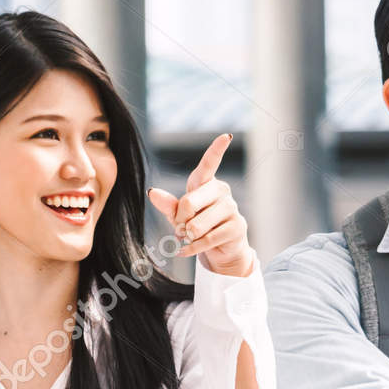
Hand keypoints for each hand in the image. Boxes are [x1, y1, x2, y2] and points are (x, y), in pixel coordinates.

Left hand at [148, 133, 254, 277]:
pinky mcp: (237, 227)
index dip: (216, 150)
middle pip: (189, 204)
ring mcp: (232, 208)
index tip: (226, 137)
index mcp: (206, 183)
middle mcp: (222, 190)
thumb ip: (168, 204)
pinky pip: (206, 239)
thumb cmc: (197, 225)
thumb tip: (152, 192)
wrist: (220, 248)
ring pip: (197, 225)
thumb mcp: (179, 215)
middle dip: (179, 221)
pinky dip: (191, 248)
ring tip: (189, 237)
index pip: (210, 164)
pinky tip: (185, 250)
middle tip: (180, 229)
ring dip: (187, 236)